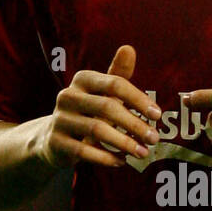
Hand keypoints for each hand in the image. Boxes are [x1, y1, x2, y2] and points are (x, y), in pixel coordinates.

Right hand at [38, 45, 160, 168]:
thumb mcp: (102, 93)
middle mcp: (68, 96)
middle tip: (154, 138)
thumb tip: (129, 48)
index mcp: (83, 79)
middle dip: (134, 124)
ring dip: (124, 143)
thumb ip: (118, 75)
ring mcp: (60, 119)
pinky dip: (105, 157)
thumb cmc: (87, 112)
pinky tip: (121, 161)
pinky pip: (84, 151)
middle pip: (107, 107)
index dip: (138, 98)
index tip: (157, 114)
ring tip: (143, 152)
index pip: (115, 84)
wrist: (54, 139)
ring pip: (96, 130)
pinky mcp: (56, 142)